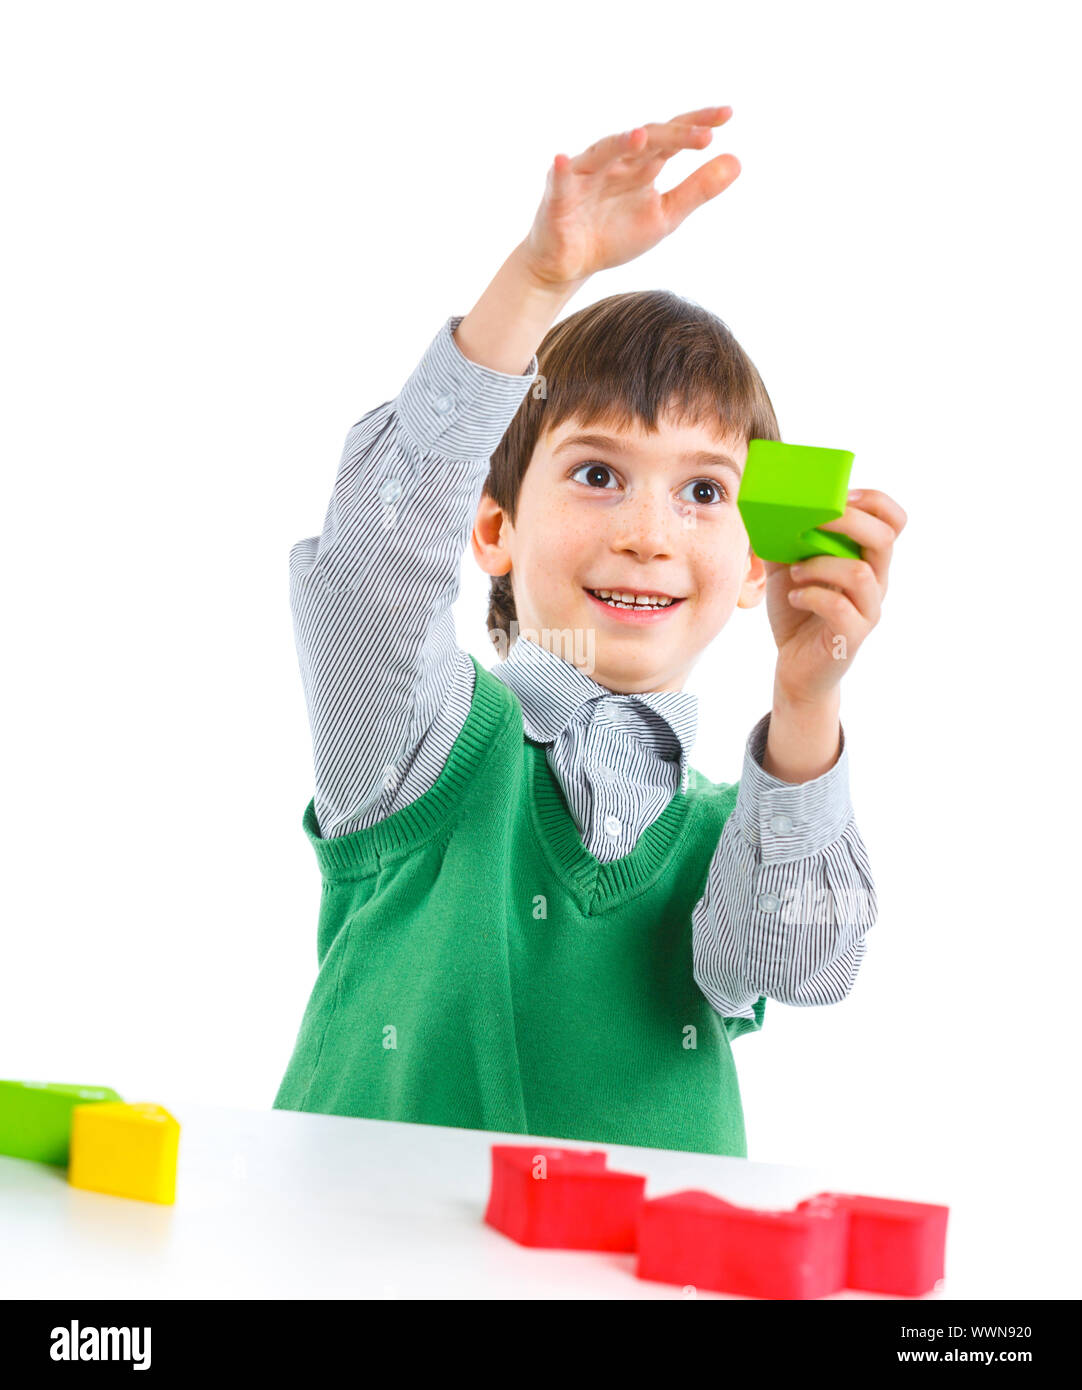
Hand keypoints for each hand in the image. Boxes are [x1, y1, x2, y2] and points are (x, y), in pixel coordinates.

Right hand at [517, 107, 740, 289]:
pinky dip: (561, 169)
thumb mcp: (664, 216)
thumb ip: (697, 190)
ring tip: (641, 137)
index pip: (672, 136)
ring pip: (604, 151)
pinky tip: (562, 160)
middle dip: (673, 136)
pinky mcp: (558, 195)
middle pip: (646, 139)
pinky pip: (560, 178)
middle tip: (705, 135)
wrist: (570, 265)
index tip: (729, 114)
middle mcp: (616, 161)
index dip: (697, 123)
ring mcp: (586, 174)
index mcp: (643, 165)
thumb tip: (738, 161)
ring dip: (621, 143)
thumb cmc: (614, 235)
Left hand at [764, 489, 907, 704]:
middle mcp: (876, 582)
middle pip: (883, 538)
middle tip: (812, 523)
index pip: (894, 522)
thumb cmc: (798, 615)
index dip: (874, 501)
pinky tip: (794, 596)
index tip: (841, 497)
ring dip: (821, 564)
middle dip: (847, 522)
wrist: (796, 669)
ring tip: (795, 572)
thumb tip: (763, 509)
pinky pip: (840, 607)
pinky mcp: (851, 636)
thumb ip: (782, 541)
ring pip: (860, 573)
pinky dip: (811, 595)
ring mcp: (867, 610)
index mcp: (866, 560)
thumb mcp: (787, 570)